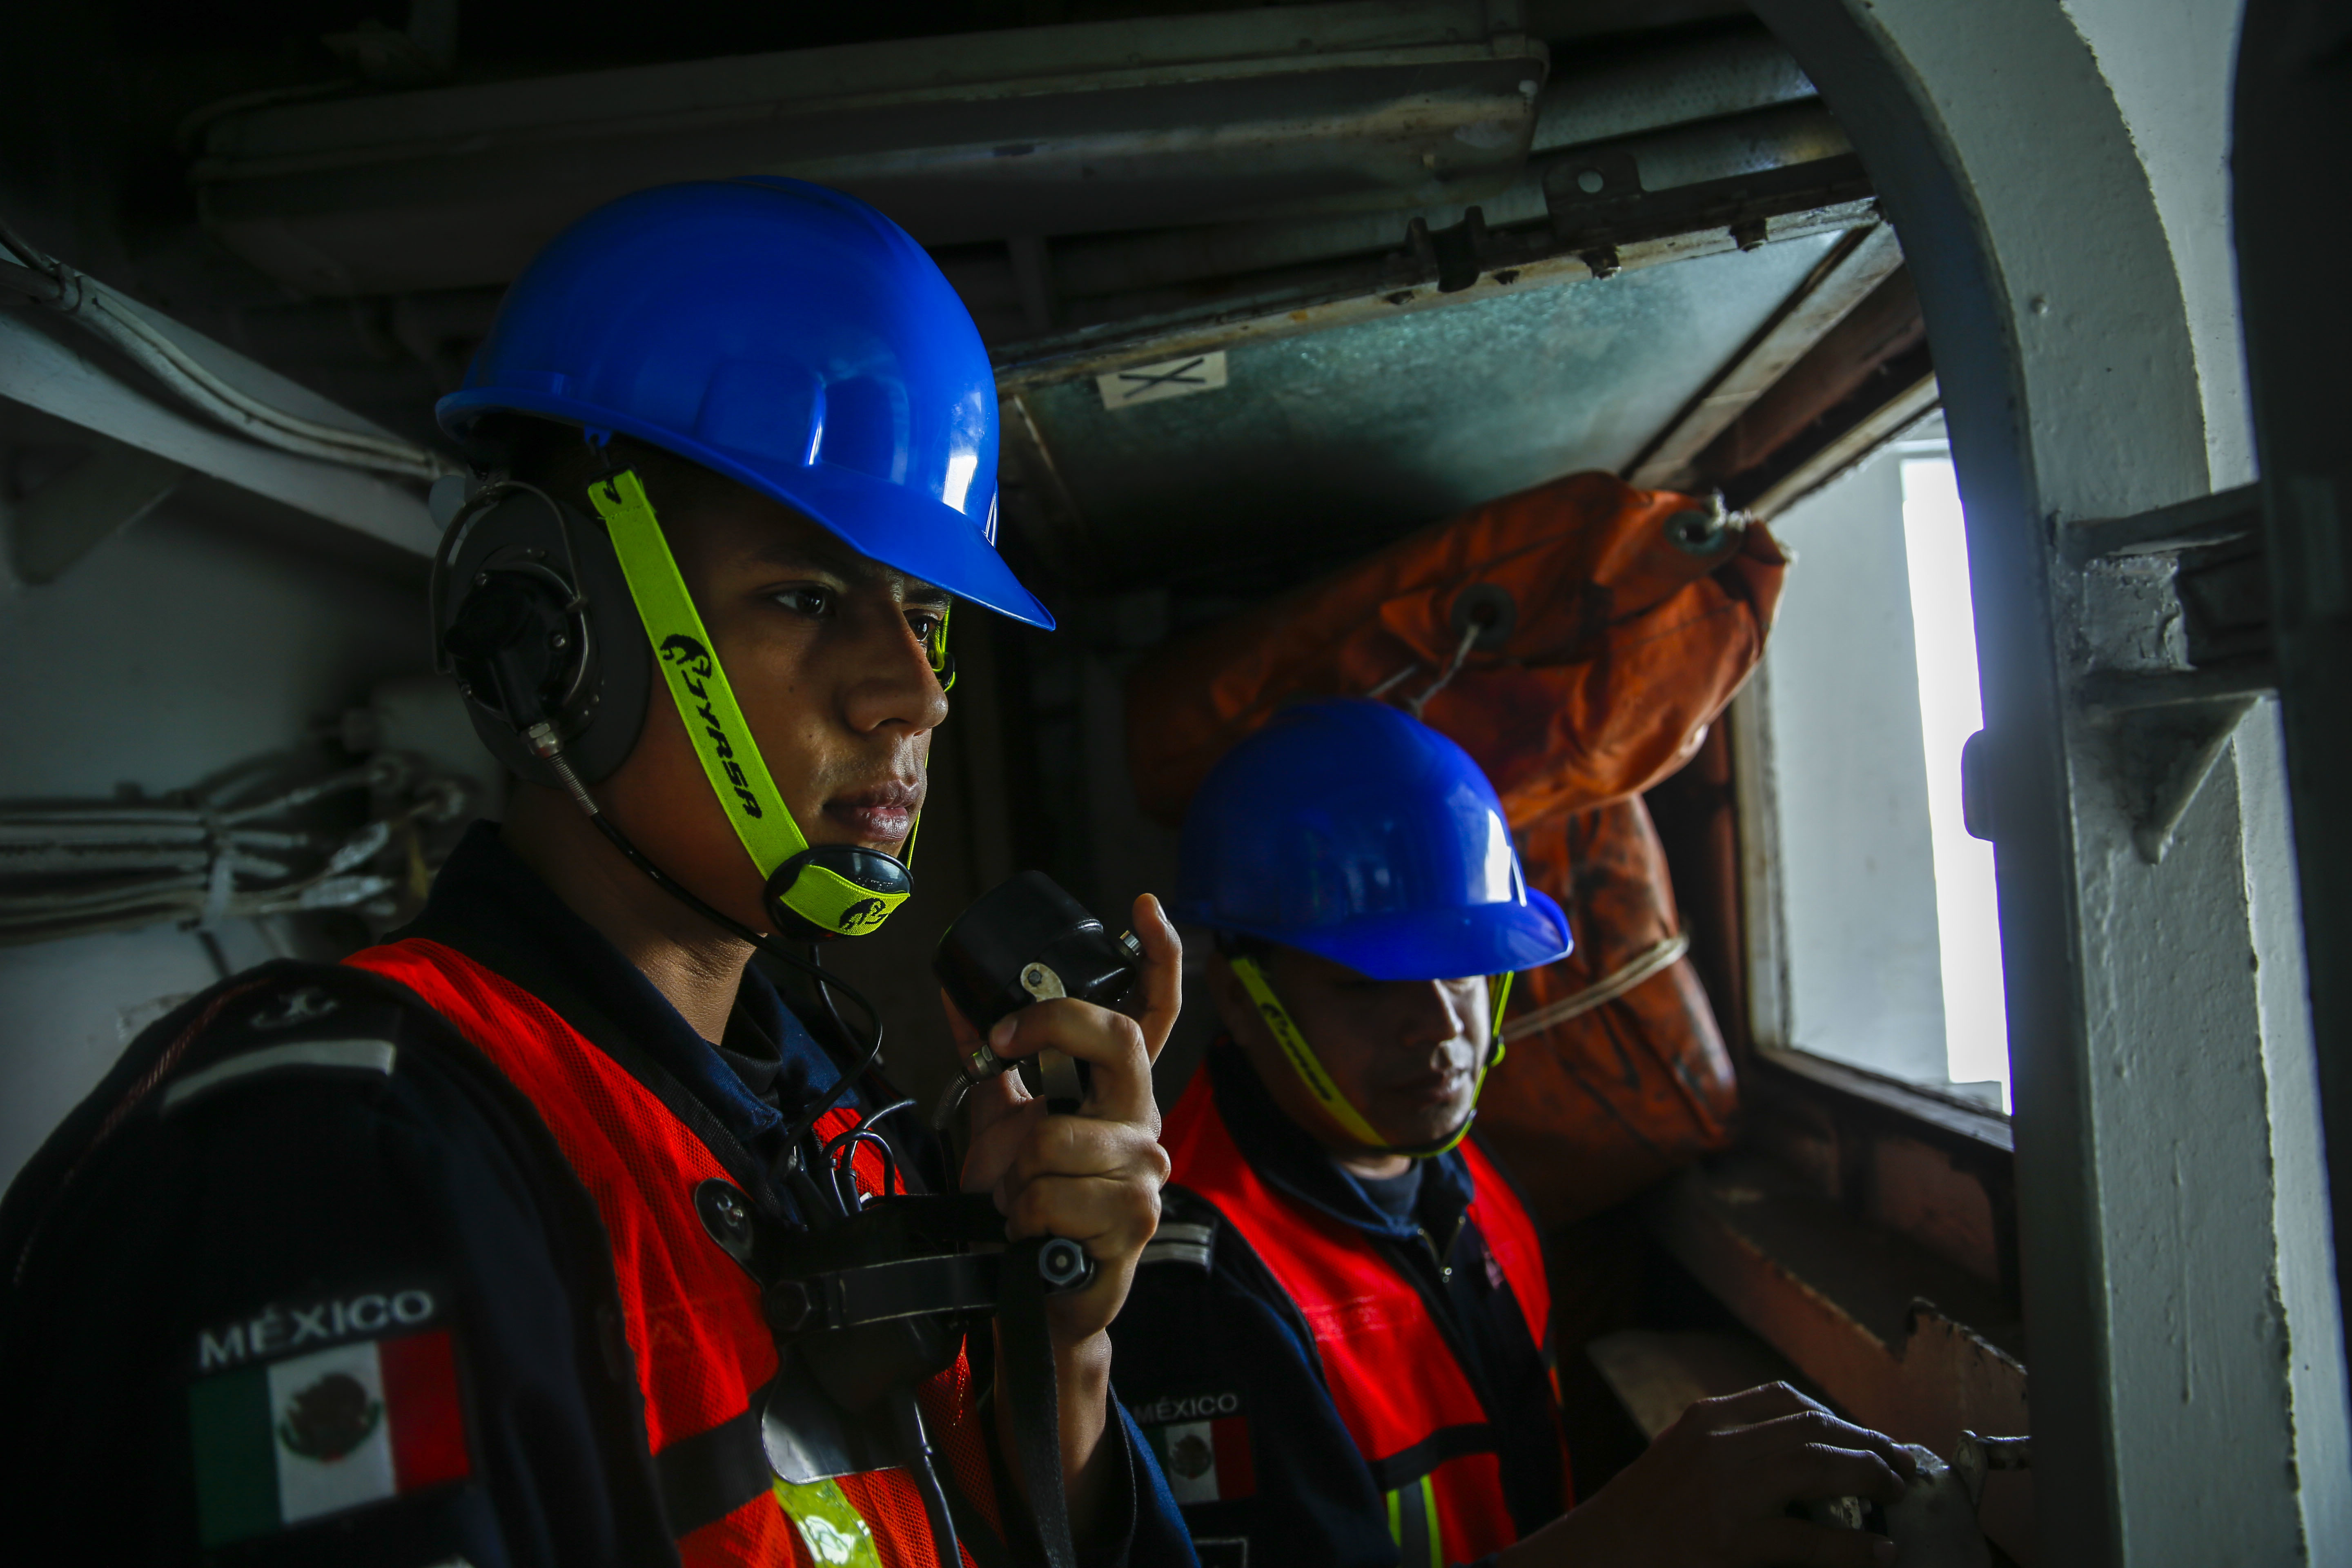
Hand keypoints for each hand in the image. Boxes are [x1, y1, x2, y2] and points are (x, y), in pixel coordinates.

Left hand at [944, 894, 1180, 1516]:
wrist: (1037, 1295)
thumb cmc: (1028, 1206)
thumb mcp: (1001, 1121)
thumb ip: (994, 1061)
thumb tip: (958, 993)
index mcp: (1119, 1091)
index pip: (1154, 1013)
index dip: (1161, 956)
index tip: (1143, 908)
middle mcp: (1144, 1122)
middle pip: (1118, 1042)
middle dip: (1050, 1030)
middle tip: (1003, 1042)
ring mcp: (1145, 1171)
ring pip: (1058, 1136)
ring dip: (1016, 1171)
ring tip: (1022, 1199)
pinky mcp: (1133, 1222)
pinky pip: (1052, 1195)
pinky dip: (1024, 1214)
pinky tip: (1037, 1232)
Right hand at [1500, 1384, 1915, 1567]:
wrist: (1596, 1556)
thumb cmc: (1637, 1517)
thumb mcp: (1676, 1461)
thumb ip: (1725, 1448)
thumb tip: (1792, 1453)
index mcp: (1703, 1421)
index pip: (1782, 1398)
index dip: (1834, 1416)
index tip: (1863, 1433)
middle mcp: (1719, 1444)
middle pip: (1813, 1426)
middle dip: (1866, 1442)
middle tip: (1901, 1463)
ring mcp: (1728, 1491)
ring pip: (1820, 1465)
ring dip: (1870, 1475)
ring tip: (1898, 1492)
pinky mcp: (1736, 1541)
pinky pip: (1812, 1539)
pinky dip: (1852, 1545)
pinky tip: (1878, 1550)